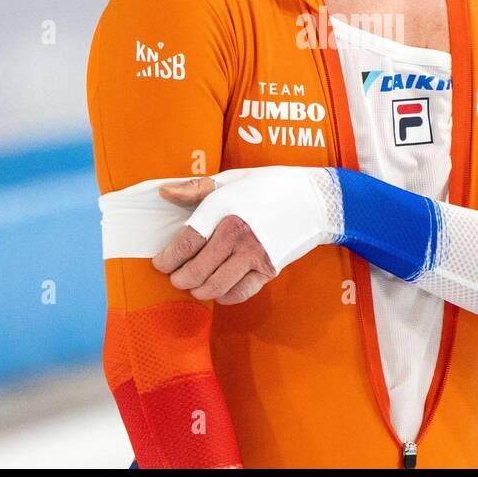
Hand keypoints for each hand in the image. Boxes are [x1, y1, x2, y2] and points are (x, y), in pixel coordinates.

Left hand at [152, 177, 278, 304]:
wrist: (315, 198)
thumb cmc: (270, 185)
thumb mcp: (232, 179)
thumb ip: (195, 188)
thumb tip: (165, 192)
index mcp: (223, 209)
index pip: (186, 243)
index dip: (169, 259)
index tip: (162, 263)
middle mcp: (237, 234)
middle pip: (196, 270)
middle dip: (180, 279)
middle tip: (176, 278)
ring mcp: (254, 254)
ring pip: (215, 286)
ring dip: (198, 291)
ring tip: (194, 286)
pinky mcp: (269, 269)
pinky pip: (240, 292)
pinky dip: (224, 296)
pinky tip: (219, 291)